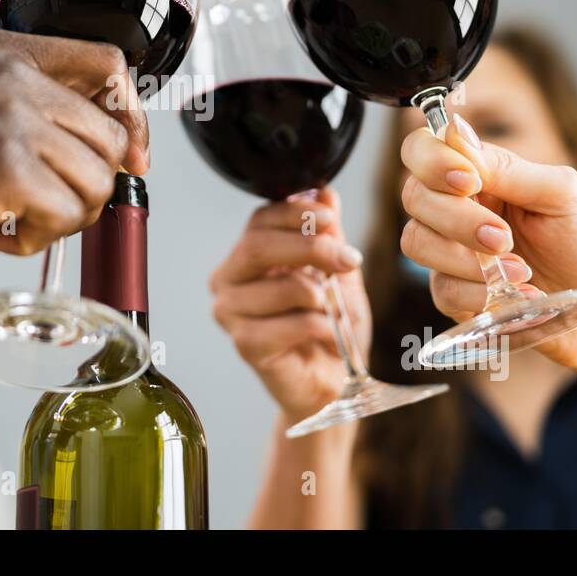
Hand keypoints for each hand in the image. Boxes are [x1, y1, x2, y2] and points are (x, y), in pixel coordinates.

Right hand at [0, 30, 148, 255]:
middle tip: (33, 210)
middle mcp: (14, 75)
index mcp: (4, 49)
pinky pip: (62, 217)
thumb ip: (10, 99)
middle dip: (84, 188)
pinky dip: (32, 241)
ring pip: (94, 185)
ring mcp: (9, 118)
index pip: (109, 67)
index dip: (130, 119)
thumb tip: (79, 136)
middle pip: (111, 140)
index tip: (128, 158)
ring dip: (56, 219)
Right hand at [210, 190, 368, 423]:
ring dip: (326, 298)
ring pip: (283, 287)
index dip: (296, 213)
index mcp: (244, 258)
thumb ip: (327, 234)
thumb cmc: (327, 327)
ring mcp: (230, 315)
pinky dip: (323, 327)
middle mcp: (226, 281)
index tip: (330, 219)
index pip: (260, 220)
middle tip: (350, 259)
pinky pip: (293, 323)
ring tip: (341, 313)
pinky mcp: (245, 346)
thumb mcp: (334, 272)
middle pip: (259, 246)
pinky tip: (332, 338)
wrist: (328, 383)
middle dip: (311, 247)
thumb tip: (324, 192)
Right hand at [400, 115, 576, 414]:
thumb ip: (506, 166)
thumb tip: (454, 130)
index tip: (470, 181)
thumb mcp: (559, 193)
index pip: (422, 151)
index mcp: (477, 177)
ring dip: (467, 259)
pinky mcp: (453, 296)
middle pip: (414, 196)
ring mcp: (449, 254)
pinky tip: (520, 295)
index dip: (432, 162)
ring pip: (416, 242)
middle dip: (458, 218)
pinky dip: (481, 294)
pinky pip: (440, 289)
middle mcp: (454, 210)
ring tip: (520, 270)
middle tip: (505, 237)